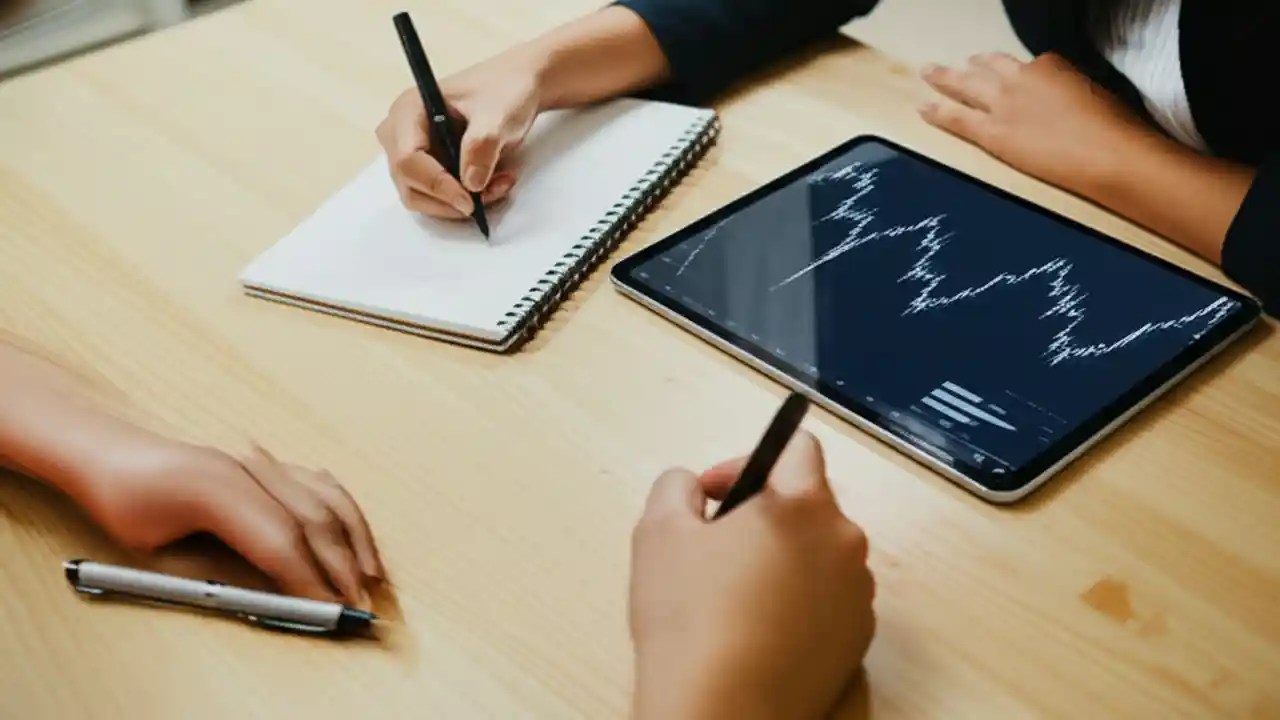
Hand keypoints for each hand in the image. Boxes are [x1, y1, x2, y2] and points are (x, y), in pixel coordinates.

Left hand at [77, 440, 383, 606]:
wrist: (112, 452)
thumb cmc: (128, 503)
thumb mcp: (160, 554)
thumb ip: (221, 574)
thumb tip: (277, 596)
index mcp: (216, 488)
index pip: (281, 542)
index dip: (310, 580)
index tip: (329, 609)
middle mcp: (248, 466)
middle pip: (313, 519)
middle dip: (341, 565)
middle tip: (357, 602)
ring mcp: (262, 458)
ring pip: (327, 498)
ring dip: (354, 539)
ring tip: (370, 574)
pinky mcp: (268, 460)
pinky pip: (320, 483)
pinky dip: (344, 511)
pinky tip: (354, 535)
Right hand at [375, 47, 543, 218]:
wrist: (518, 86)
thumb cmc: (505, 91)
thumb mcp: (498, 116)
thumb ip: (481, 147)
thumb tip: (470, 184)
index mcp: (409, 110)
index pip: (407, 159)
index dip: (436, 185)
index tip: (469, 201)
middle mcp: (401, 132)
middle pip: (409, 183)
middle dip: (450, 198)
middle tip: (492, 193)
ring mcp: (410, 150)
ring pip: (421, 196)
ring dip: (457, 203)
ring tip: (498, 186)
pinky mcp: (426, 166)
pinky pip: (435, 196)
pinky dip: (461, 199)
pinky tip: (491, 184)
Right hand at [629, 431, 874, 719]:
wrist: (724, 709)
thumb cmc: (690, 620)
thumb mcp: (657, 531)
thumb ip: (677, 486)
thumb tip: (693, 487)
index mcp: (801, 505)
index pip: (797, 447)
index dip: (747, 461)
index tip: (715, 493)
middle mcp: (843, 542)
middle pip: (808, 504)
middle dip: (763, 515)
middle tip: (716, 546)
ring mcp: (857, 595)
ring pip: (819, 554)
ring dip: (783, 560)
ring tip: (734, 596)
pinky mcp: (857, 640)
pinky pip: (828, 601)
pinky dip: (799, 604)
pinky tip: (757, 630)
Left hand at [919, 52, 1154, 194]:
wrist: (1106, 154)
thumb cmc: (1113, 127)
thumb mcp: (1096, 95)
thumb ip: (1073, 93)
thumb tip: (1068, 102)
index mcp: (1050, 66)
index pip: (1030, 65)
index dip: (1024, 74)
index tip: (1021, 78)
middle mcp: (1021, 79)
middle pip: (990, 67)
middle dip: (975, 65)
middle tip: (963, 63)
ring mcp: (1003, 104)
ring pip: (966, 85)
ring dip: (945, 77)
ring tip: (928, 72)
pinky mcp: (992, 133)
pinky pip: (957, 118)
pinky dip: (937, 112)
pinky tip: (922, 107)